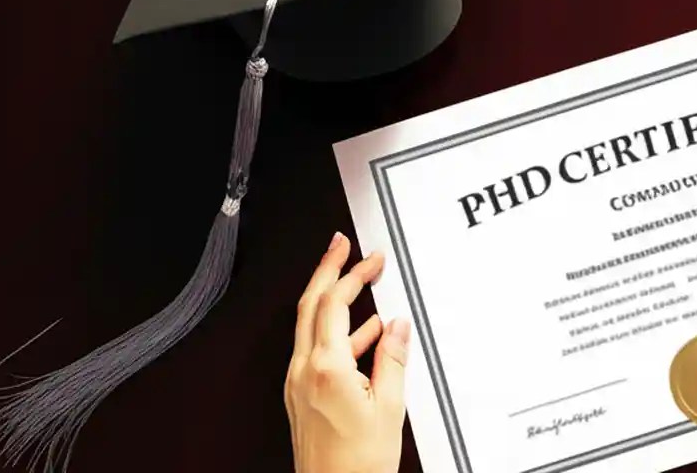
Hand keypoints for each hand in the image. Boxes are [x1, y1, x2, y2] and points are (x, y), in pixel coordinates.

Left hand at [285, 233, 410, 472]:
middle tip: (340, 245)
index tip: (370, 258)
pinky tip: (362, 334)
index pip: (334, 304)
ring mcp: (298, 384)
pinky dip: (336, 332)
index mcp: (325, 368)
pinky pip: (315, 350)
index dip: (352, 273)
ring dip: (330, 299)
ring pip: (309, 326)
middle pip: (310, 305)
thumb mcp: (389, 407)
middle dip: (326, 269)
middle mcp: (304, 371)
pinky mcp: (302, 397)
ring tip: (356, 282)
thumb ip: (392, 359)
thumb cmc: (359, 466)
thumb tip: (397, 326)